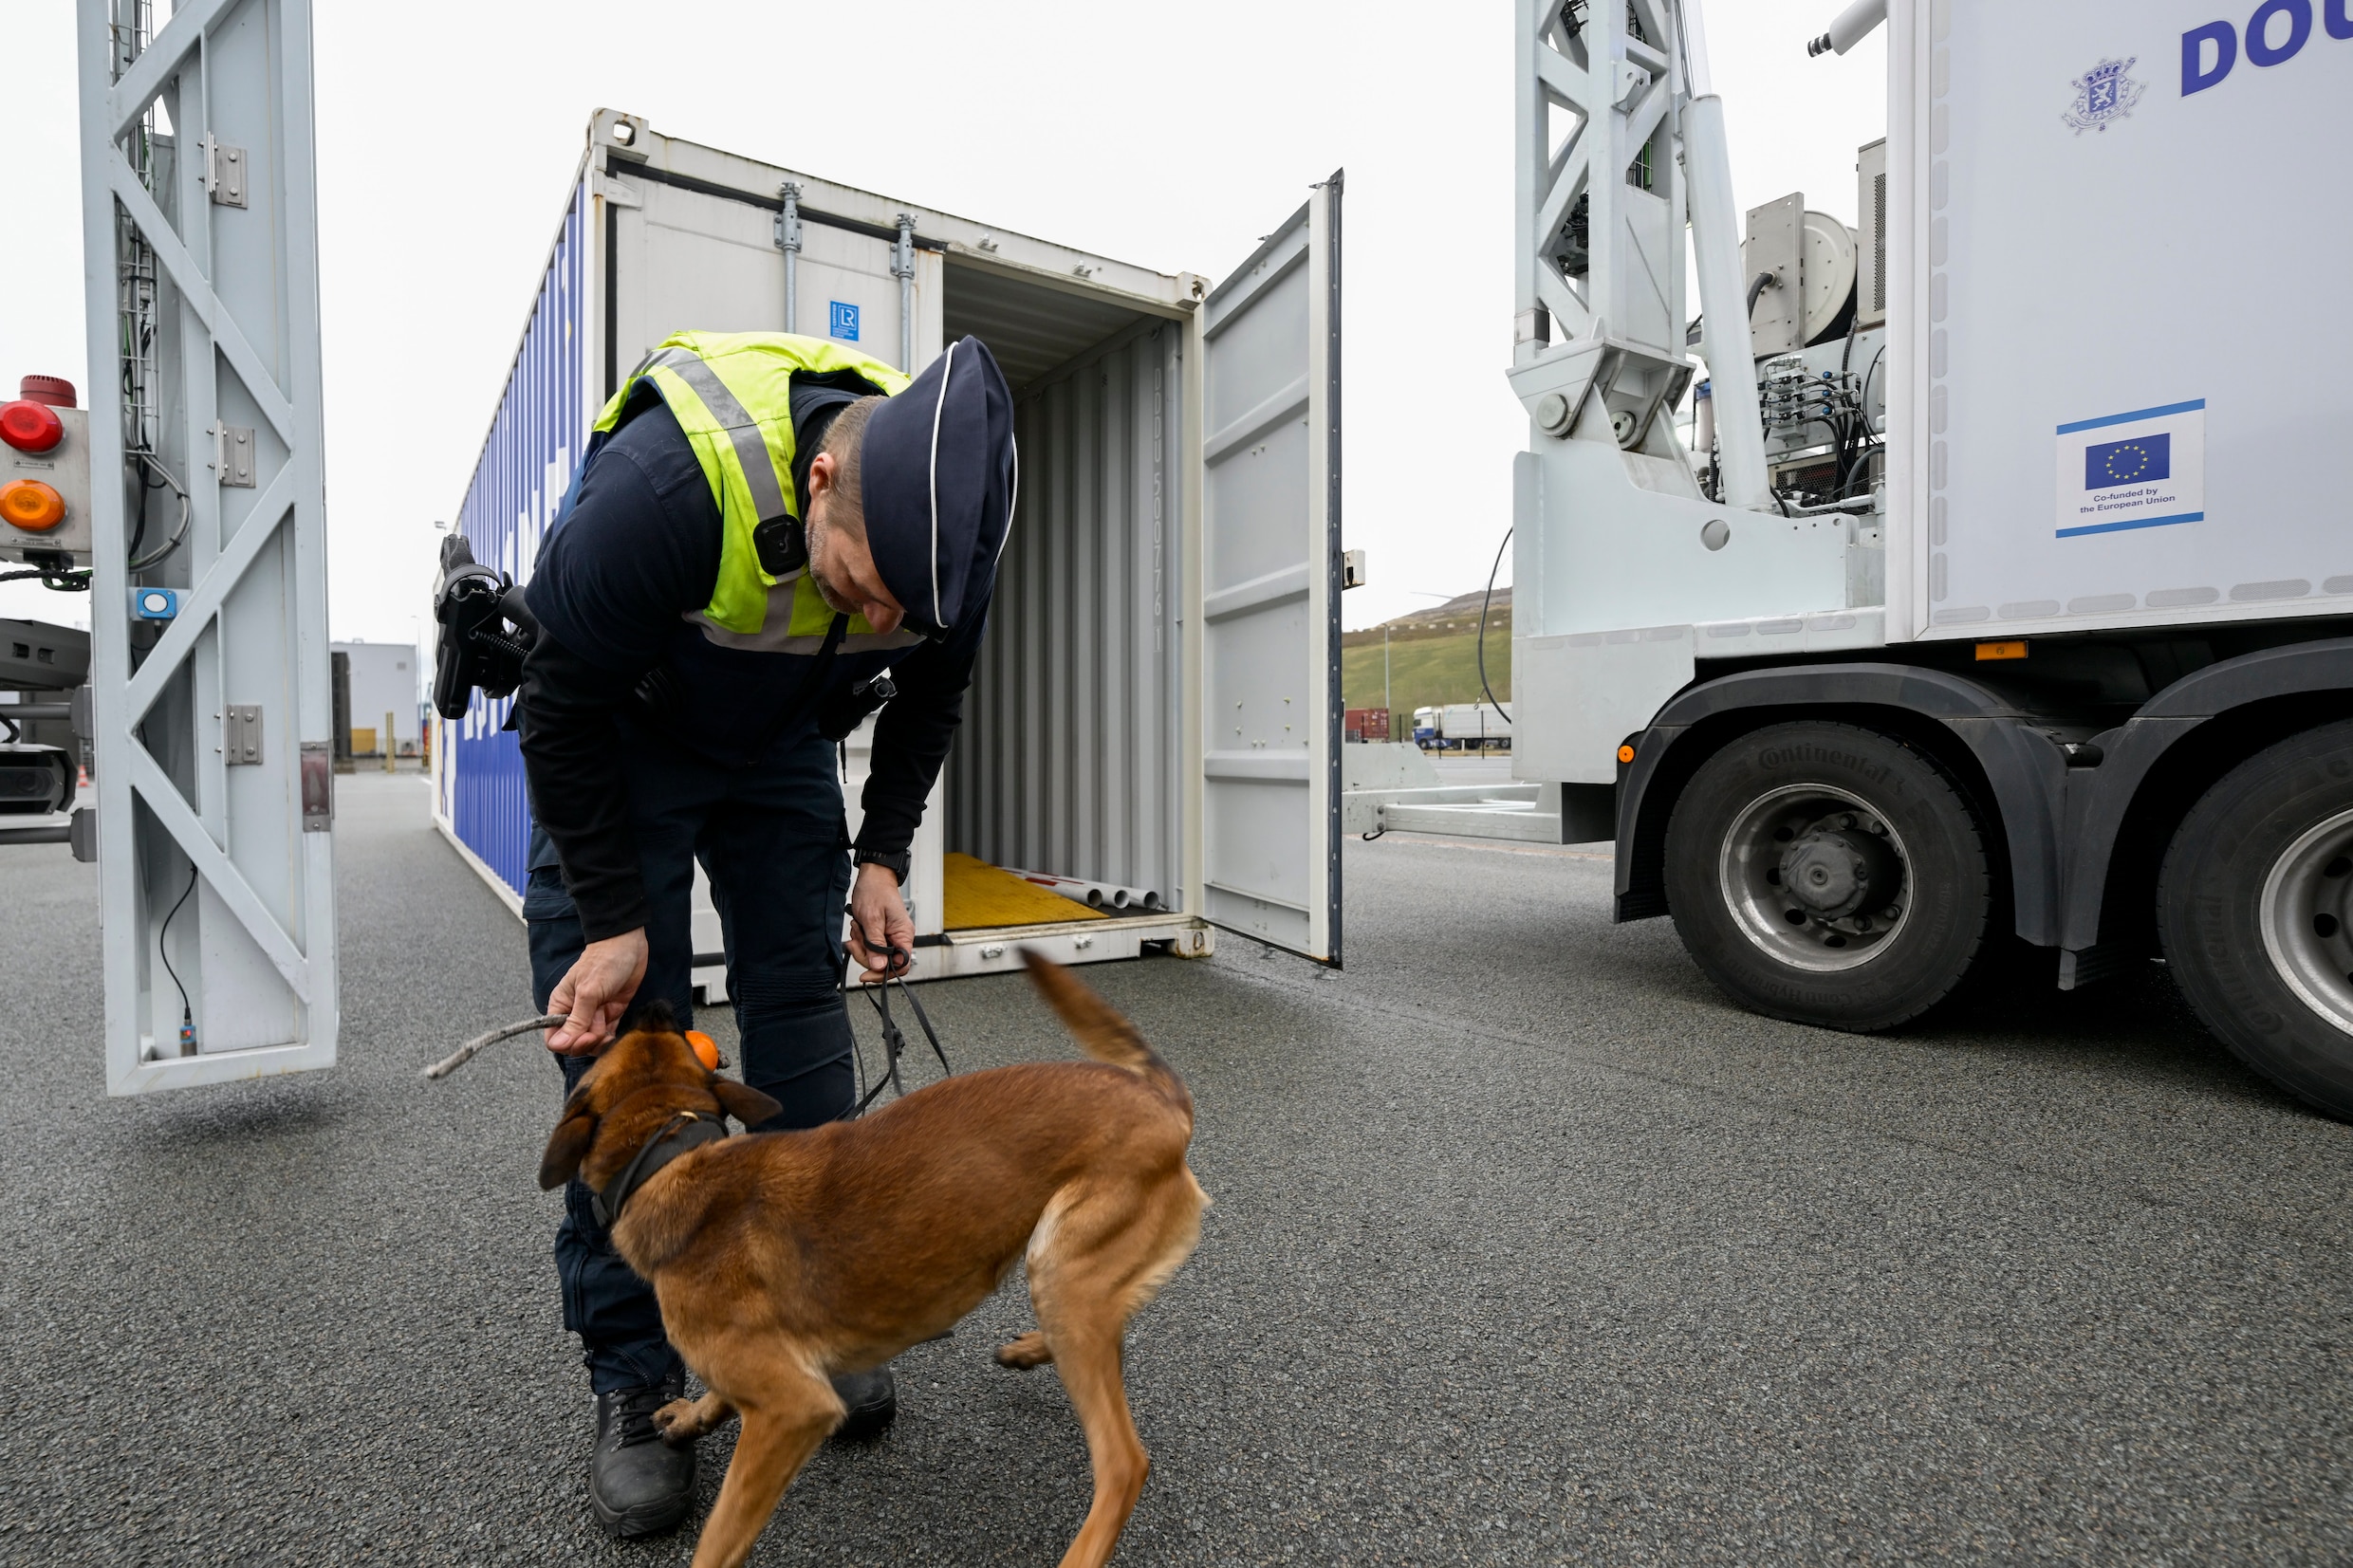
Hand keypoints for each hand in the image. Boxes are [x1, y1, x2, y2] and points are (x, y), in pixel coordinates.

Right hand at [546, 928, 648, 1054]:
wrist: (628, 945)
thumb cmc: (604, 962)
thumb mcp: (588, 991)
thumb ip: (577, 1020)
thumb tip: (560, 1045)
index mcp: (560, 1006)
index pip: (554, 1038)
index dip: (568, 1044)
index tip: (585, 1035)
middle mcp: (574, 1014)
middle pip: (574, 1044)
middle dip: (587, 1041)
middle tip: (600, 1026)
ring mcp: (593, 1015)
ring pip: (591, 1043)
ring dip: (601, 1040)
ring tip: (607, 1020)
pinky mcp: (611, 1015)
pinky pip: (607, 1037)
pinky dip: (611, 1038)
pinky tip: (615, 1032)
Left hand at [845, 861, 913, 983]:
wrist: (873, 876)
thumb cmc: (875, 891)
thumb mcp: (872, 919)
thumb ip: (875, 945)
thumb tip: (878, 967)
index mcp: (904, 935)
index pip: (900, 966)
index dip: (883, 973)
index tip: (866, 974)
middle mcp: (900, 938)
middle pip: (884, 963)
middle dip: (866, 955)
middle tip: (855, 941)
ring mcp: (891, 936)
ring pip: (875, 956)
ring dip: (861, 946)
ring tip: (857, 929)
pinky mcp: (882, 934)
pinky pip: (871, 946)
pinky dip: (861, 941)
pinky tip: (858, 929)